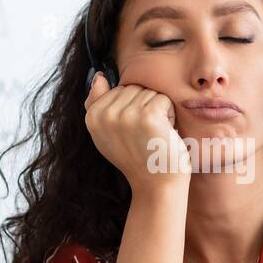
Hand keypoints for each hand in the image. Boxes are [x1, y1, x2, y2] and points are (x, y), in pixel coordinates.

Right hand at [83, 72, 190, 192]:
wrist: (156, 186)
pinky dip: (169, 115)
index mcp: (92, 116)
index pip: (119, 89)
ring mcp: (125, 115)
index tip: (131, 132)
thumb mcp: (109, 133)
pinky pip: (163, 99)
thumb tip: (98, 76)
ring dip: (158, 112)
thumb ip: (99, 104)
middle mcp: (104, 114)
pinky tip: (163, 134)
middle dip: (145, 107)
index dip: (131, 108)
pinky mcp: (147, 116)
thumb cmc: (137, 158)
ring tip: (153, 135)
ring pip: (150, 92)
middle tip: (144, 135)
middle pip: (135, 88)